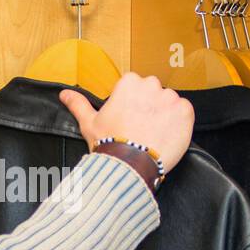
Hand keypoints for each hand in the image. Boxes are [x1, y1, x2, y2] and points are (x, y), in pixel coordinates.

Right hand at [58, 72, 193, 173]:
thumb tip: (64, 94)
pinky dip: (179, 122)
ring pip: (169, 101)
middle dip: (149, 105)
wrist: (131, 166)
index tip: (129, 118)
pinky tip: (166, 135)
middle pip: (153, 91)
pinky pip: (185, 111)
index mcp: (129, 83)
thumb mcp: (89, 123)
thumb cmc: (109, 144)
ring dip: (165, 114)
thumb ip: (78, 104)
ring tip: (154, 134)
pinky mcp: (185, 112)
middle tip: (141, 127)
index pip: (134, 85)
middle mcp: (151, 85)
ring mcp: (170, 98)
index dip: (132, 103)